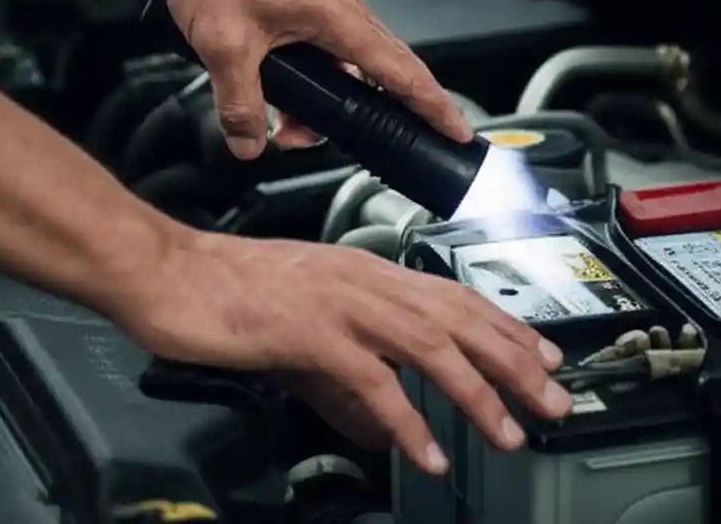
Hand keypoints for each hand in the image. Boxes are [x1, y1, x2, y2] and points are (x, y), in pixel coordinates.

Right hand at [113, 231, 570, 475]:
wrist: (165, 273)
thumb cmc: (226, 292)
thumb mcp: (303, 329)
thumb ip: (349, 372)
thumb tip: (384, 417)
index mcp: (365, 270)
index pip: (453, 295)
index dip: (505, 326)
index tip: (543, 355)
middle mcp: (364, 278)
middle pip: (460, 318)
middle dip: (515, 360)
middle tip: (554, 398)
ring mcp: (340, 302)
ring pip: (431, 345)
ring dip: (477, 392)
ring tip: (510, 431)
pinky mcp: (309, 330)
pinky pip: (372, 380)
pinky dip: (406, 417)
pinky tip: (426, 450)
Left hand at [152, 0, 471, 157]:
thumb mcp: (223, 44)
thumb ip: (239, 103)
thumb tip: (248, 142)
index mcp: (339, 17)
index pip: (404, 73)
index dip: (435, 107)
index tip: (457, 132)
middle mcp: (341, 8)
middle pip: (379, 76)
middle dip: (364, 118)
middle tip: (332, 142)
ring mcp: (324, 3)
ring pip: (344, 66)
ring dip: (323, 101)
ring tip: (282, 121)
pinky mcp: (304, 2)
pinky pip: (323, 50)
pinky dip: (311, 78)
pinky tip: (275, 89)